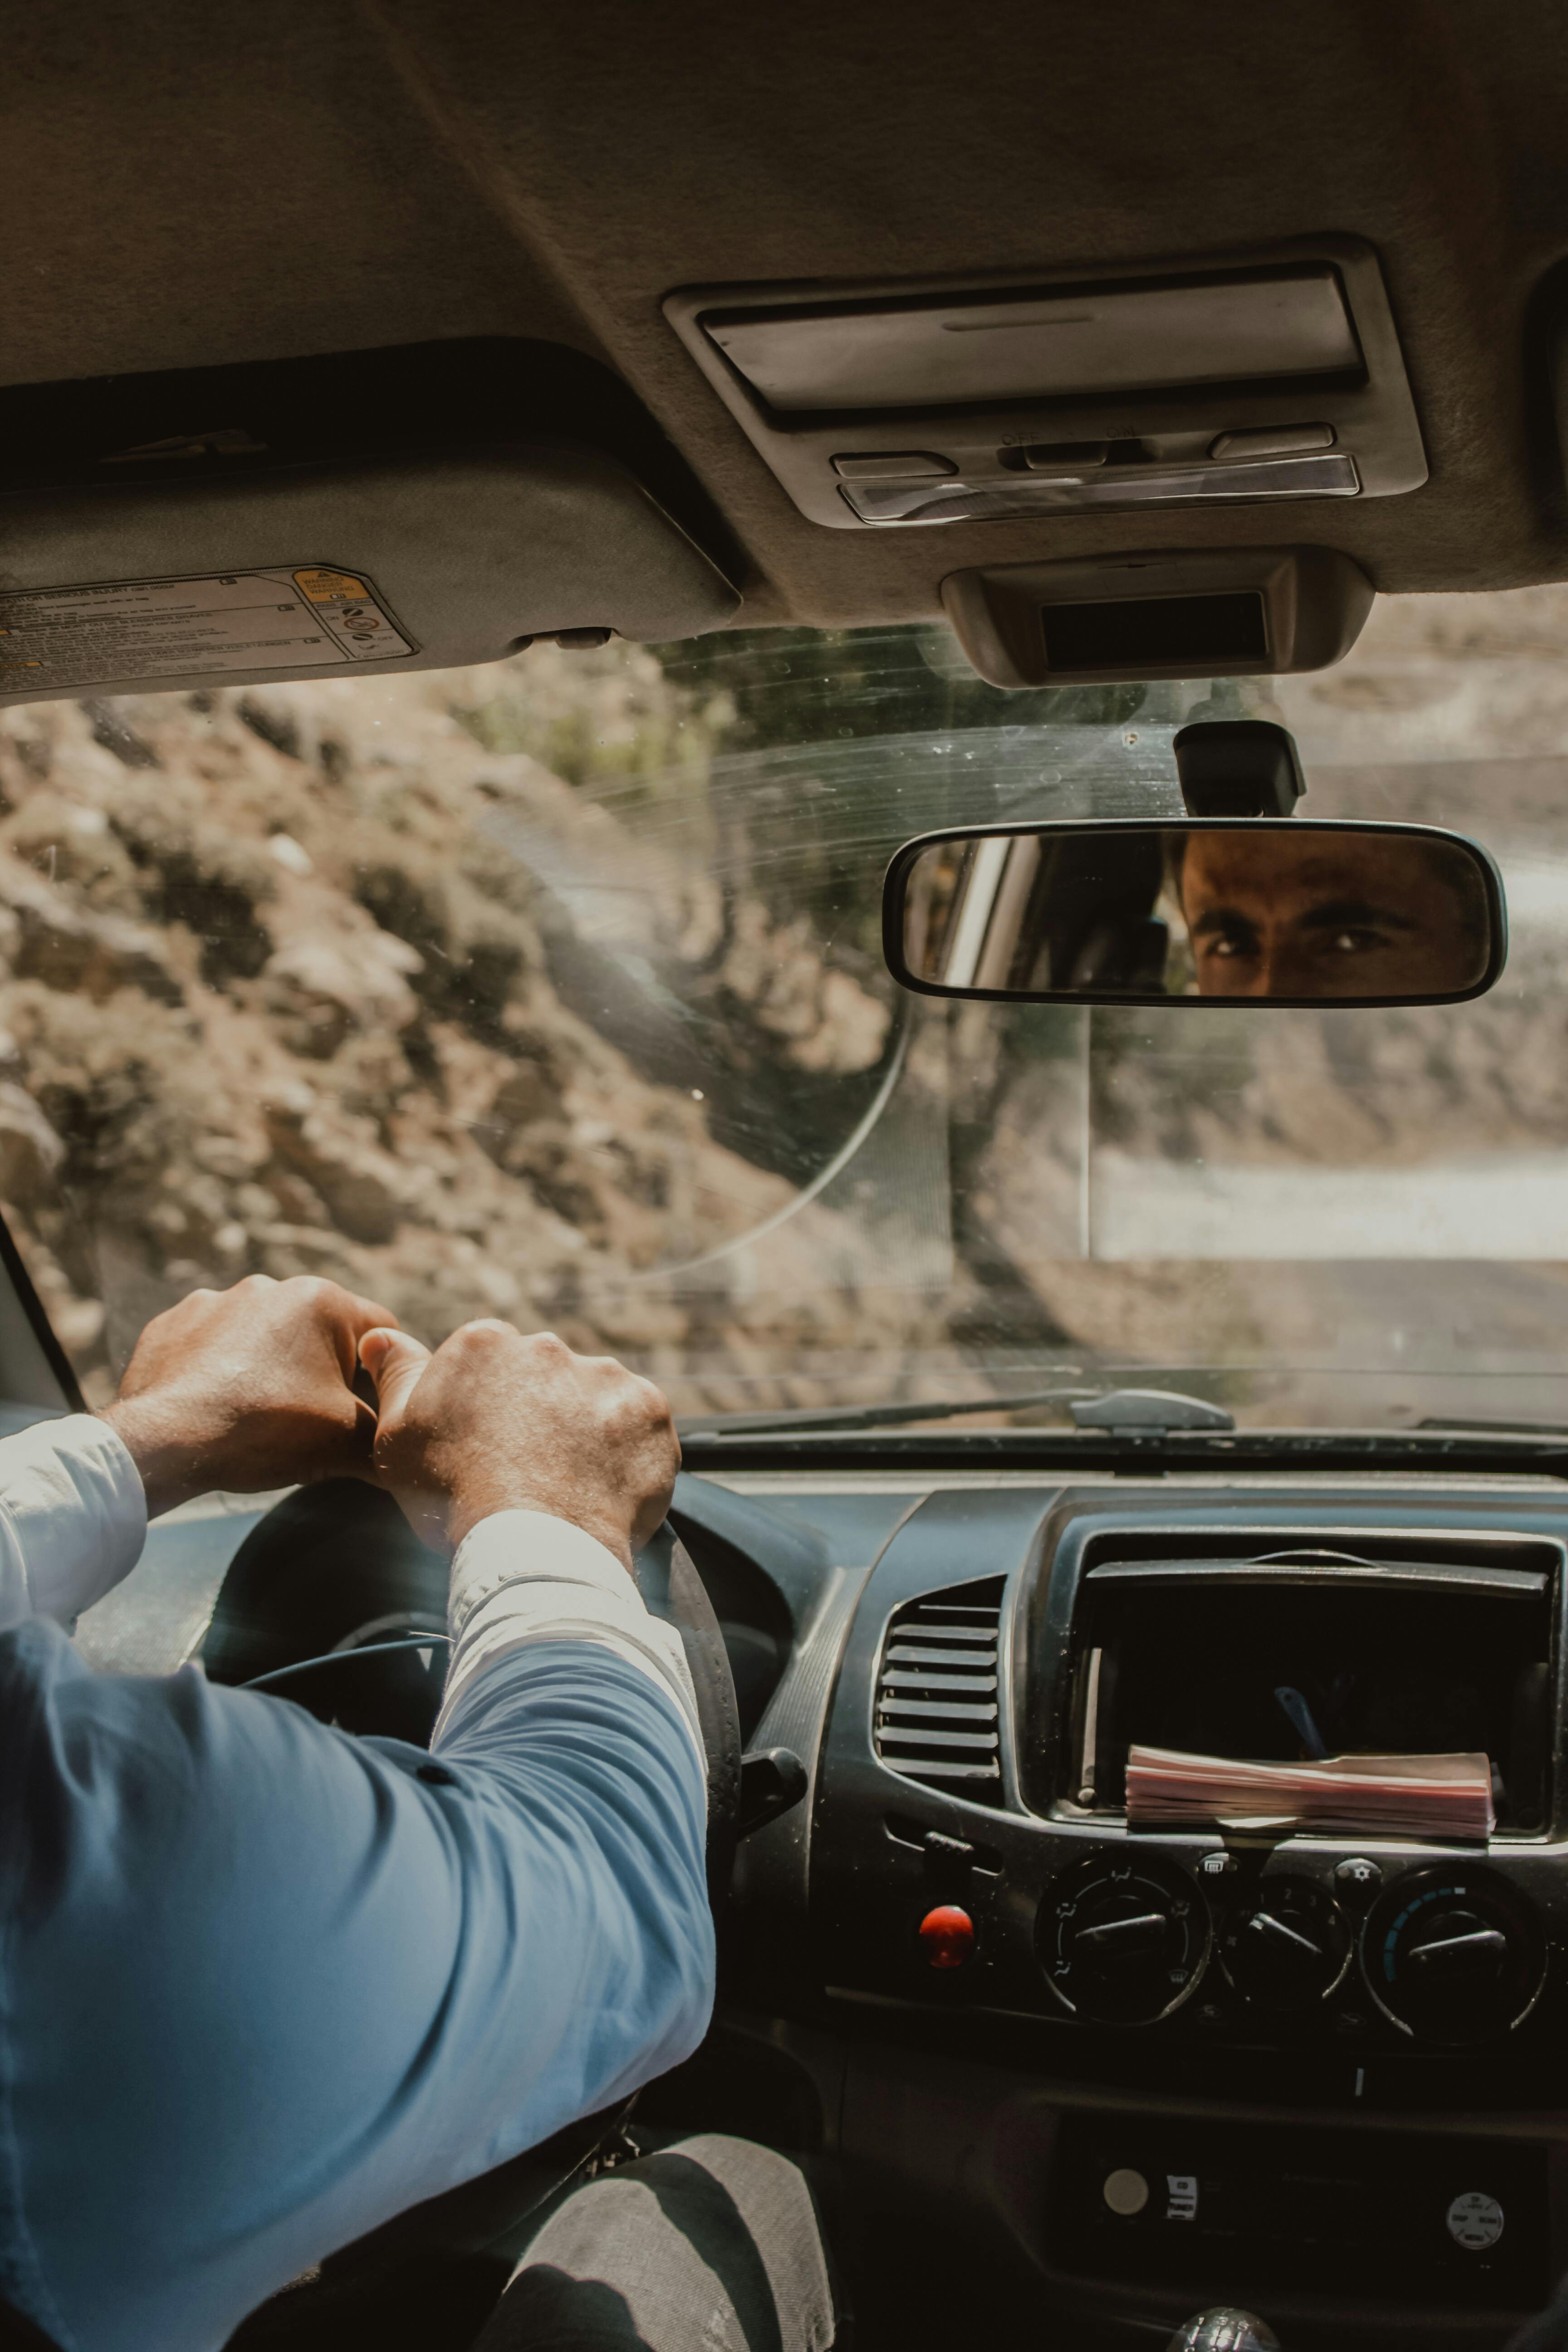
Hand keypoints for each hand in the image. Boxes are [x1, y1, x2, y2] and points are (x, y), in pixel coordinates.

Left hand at [101, 1274, 398, 1515]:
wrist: (164, 1442)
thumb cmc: (263, 1432)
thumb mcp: (347, 1444)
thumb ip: (387, 1439)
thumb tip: (409, 1456)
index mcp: (322, 1300)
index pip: (381, 1334)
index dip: (384, 1377)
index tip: (368, 1412)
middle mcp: (269, 1286)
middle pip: (320, 1333)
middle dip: (322, 1371)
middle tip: (313, 1421)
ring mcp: (214, 1300)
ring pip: (264, 1337)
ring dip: (270, 1367)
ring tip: (259, 1415)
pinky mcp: (172, 1323)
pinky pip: (211, 1344)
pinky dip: (220, 1371)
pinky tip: (217, 1407)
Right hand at [359, 1322, 679, 1565]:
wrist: (531, 1548)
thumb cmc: (452, 1498)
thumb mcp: (398, 1438)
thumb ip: (397, 1377)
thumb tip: (379, 1335)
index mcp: (483, 1345)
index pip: (490, 1366)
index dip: (488, 1414)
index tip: (487, 1453)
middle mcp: (547, 1347)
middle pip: (544, 1378)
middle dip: (539, 1416)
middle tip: (529, 1473)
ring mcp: (605, 1376)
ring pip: (595, 1399)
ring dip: (586, 1431)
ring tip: (568, 1488)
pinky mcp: (649, 1410)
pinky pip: (640, 1427)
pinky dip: (627, 1454)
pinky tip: (603, 1490)